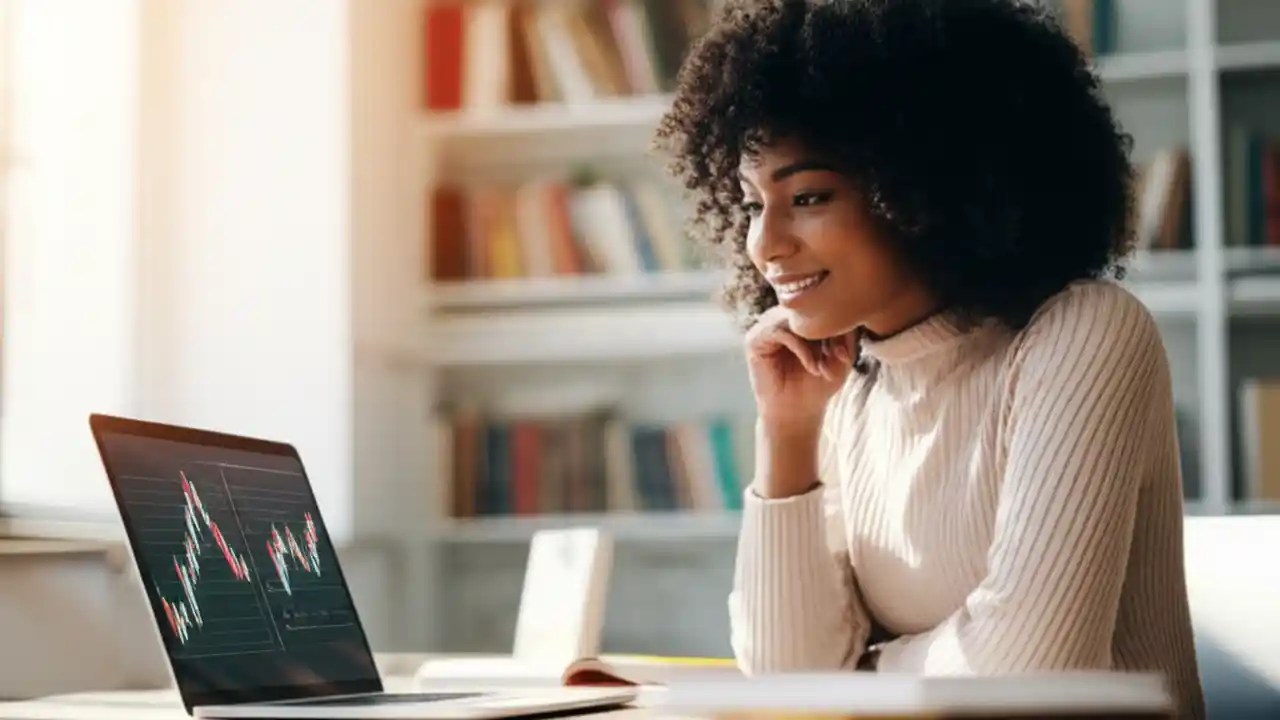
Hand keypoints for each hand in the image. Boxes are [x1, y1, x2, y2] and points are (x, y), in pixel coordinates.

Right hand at [745, 306, 856, 430]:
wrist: (796, 413)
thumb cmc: (818, 384)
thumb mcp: (841, 357)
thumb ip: (847, 335)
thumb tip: (847, 317)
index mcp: (800, 316)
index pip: (820, 302)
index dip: (838, 322)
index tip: (847, 352)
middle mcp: (782, 316)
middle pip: (808, 307)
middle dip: (827, 331)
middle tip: (838, 357)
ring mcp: (766, 325)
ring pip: (794, 317)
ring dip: (814, 341)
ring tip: (823, 366)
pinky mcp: (754, 339)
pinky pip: (780, 331)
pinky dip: (801, 348)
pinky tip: (811, 366)